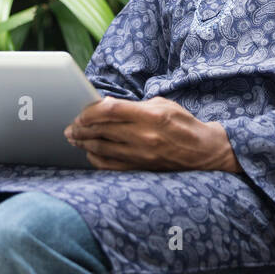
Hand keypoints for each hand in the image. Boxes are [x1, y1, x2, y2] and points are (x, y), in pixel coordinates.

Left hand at [64, 96, 238, 172]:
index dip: (91, 110)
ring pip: (101, 148)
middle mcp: (144, 136)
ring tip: (74, 137)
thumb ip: (135, 106)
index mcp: (151, 116)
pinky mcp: (140, 168)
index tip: (82, 111)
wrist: (203, 152)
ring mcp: (141, 155)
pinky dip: (95, 158)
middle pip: (102, 129)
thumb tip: (107, 106)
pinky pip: (109, 165)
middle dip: (81, 127)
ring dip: (83, 142)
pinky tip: (89, 152)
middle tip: (71, 126)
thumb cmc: (182, 123)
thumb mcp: (163, 105)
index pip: (111, 110)